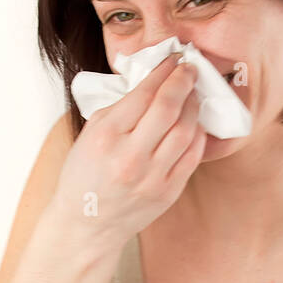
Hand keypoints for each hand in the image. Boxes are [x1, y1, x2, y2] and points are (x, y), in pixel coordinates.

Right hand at [51, 53, 205, 249]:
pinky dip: (197, 134)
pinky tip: (193, 123)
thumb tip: (154, 80)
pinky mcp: (168, 192)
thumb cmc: (85, 174)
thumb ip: (121, 106)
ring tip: (192, 94)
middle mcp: (130, 157)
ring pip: (186, 130)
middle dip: (184, 81)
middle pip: (169, 107)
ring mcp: (152, 177)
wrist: (87, 224)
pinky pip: (192, 155)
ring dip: (193, 105)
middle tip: (190, 69)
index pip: (144, 93)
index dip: (164, 70)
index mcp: (107, 136)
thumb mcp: (91, 133)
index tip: (173, 58)